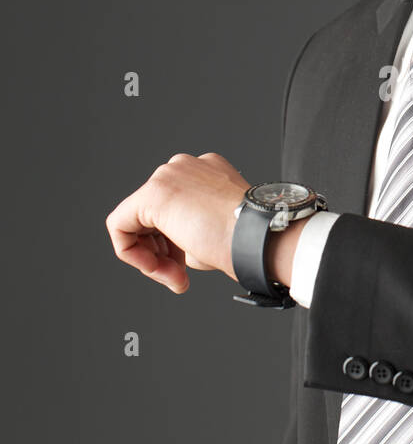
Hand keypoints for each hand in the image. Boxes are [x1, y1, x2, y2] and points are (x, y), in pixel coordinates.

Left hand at [105, 152, 250, 294]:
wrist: (260, 238)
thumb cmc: (250, 240)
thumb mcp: (218, 232)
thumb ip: (191, 232)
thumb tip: (178, 250)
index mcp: (207, 172)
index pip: (175, 208)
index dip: (176, 245)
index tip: (188, 265)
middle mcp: (185, 168)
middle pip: (153, 215)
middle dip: (163, 252)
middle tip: (180, 276)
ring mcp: (168, 176)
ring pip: (137, 221)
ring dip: (152, 257)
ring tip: (176, 276)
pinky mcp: (153, 193)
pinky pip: (120, 225)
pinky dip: (131, 252)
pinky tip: (154, 268)